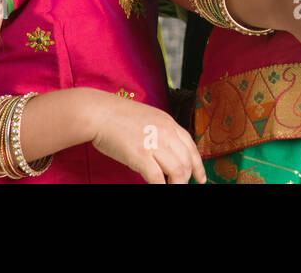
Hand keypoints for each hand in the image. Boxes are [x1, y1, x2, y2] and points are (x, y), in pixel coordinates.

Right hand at [88, 94, 206, 183]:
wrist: (99, 112)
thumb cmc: (117, 116)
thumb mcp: (148, 118)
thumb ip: (160, 133)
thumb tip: (166, 153)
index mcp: (168, 122)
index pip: (191, 146)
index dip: (198, 165)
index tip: (200, 177)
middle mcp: (166, 132)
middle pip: (187, 161)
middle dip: (186, 178)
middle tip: (180, 186)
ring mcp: (154, 144)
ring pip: (177, 171)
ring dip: (176, 185)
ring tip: (170, 188)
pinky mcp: (141, 155)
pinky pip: (157, 178)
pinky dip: (160, 188)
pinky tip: (157, 189)